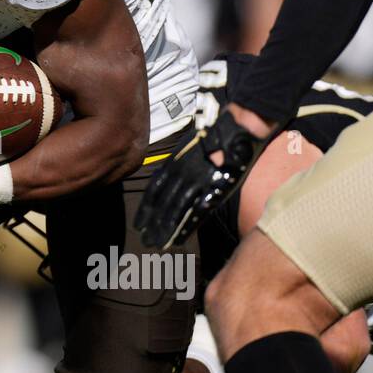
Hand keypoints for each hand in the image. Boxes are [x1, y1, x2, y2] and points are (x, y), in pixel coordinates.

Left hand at [134, 107, 270, 249]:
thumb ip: (179, 163)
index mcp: (173, 164)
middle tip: (145, 239)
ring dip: (164, 229)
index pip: (153, 191)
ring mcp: (195, 184)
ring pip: (174, 211)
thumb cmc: (213, 135)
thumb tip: (172, 175)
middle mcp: (180, 175)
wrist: (234, 129)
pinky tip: (176, 240)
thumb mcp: (188, 147)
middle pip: (161, 204)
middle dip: (152, 223)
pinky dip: (184, 228)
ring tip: (156, 243)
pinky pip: (195, 213)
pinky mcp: (212, 190)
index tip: (138, 223)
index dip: (145, 209)